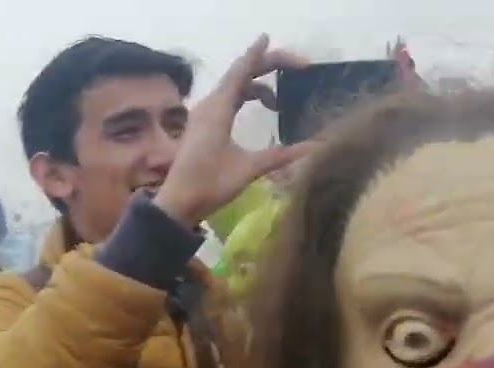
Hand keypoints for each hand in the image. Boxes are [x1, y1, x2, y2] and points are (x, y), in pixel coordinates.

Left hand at [154, 35, 315, 226]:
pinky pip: (228, 100)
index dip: (258, 54)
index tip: (268, 37)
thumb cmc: (210, 184)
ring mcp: (204, 115)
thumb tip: (315, 147)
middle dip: (267, 67)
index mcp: (218, 109)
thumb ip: (281, 156)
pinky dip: (246, 97)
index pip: (242, 71)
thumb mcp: (248, 169)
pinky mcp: (204, 125)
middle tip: (297, 68)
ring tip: (279, 104)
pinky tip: (262, 110)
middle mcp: (210, 105)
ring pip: (234, 88)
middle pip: (240, 75)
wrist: (178, 203)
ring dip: (258, 87)